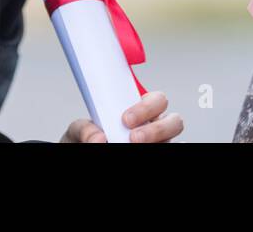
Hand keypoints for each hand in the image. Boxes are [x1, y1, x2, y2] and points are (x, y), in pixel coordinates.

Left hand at [58, 91, 183, 142]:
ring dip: (159, 138)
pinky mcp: (159, 152)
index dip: (146, 107)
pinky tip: (146, 151)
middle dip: (156, 128)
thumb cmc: (87, 139)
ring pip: (174, 139)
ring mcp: (159, 142)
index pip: (157, 99)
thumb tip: (97, 138)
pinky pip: (171, 150)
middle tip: (133, 137)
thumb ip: (84, 129)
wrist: (83, 149)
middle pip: (174, 120)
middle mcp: (155, 126)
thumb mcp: (79, 131)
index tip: (125, 119)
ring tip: (135, 146)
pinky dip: (163, 148)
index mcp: (140, 110)